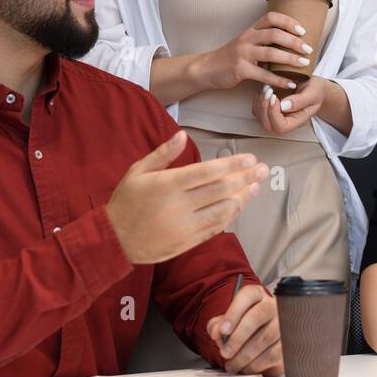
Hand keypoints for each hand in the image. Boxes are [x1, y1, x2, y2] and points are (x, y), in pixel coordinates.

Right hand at [105, 130, 267, 264]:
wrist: (113, 240)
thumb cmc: (126, 202)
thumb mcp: (137, 171)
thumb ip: (162, 154)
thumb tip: (183, 135)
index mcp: (168, 185)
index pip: (208, 172)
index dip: (232, 165)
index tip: (250, 159)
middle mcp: (179, 206)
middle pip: (221, 190)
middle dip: (245, 178)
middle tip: (263, 170)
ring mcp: (185, 226)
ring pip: (223, 210)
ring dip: (242, 198)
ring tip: (254, 187)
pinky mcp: (188, 242)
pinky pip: (215, 228)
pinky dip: (230, 216)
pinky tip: (238, 206)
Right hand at [191, 12, 311, 91]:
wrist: (207, 69)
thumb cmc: (230, 57)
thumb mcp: (245, 43)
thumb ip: (262, 40)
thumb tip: (288, 41)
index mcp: (249, 30)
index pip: (271, 18)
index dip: (288, 22)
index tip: (302, 30)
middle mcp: (246, 38)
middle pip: (275, 34)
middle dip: (294, 41)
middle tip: (308, 49)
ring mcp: (242, 53)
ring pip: (272, 53)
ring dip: (291, 59)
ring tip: (304, 64)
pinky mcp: (240, 69)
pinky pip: (264, 74)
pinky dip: (279, 79)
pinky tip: (290, 83)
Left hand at [206, 284, 282, 375]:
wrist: (256, 340)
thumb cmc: (240, 328)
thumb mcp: (224, 323)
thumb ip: (216, 325)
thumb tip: (217, 332)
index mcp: (256, 295)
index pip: (247, 296)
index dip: (234, 313)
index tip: (222, 331)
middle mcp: (272, 306)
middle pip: (257, 316)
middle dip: (238, 338)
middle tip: (225, 353)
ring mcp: (282, 324)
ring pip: (265, 339)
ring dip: (244, 356)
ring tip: (232, 365)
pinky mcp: (287, 343)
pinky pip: (272, 355)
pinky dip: (255, 365)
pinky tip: (245, 368)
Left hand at [253, 75, 327, 135]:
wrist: (315, 87)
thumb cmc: (316, 90)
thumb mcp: (313, 93)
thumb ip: (300, 100)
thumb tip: (283, 106)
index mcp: (297, 121)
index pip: (280, 127)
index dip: (273, 114)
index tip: (275, 97)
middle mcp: (285, 121)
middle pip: (267, 125)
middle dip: (264, 108)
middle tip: (269, 91)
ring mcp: (276, 116)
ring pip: (259, 118)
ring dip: (260, 102)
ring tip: (268, 87)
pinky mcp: (270, 109)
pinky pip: (257, 109)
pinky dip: (257, 99)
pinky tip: (266, 89)